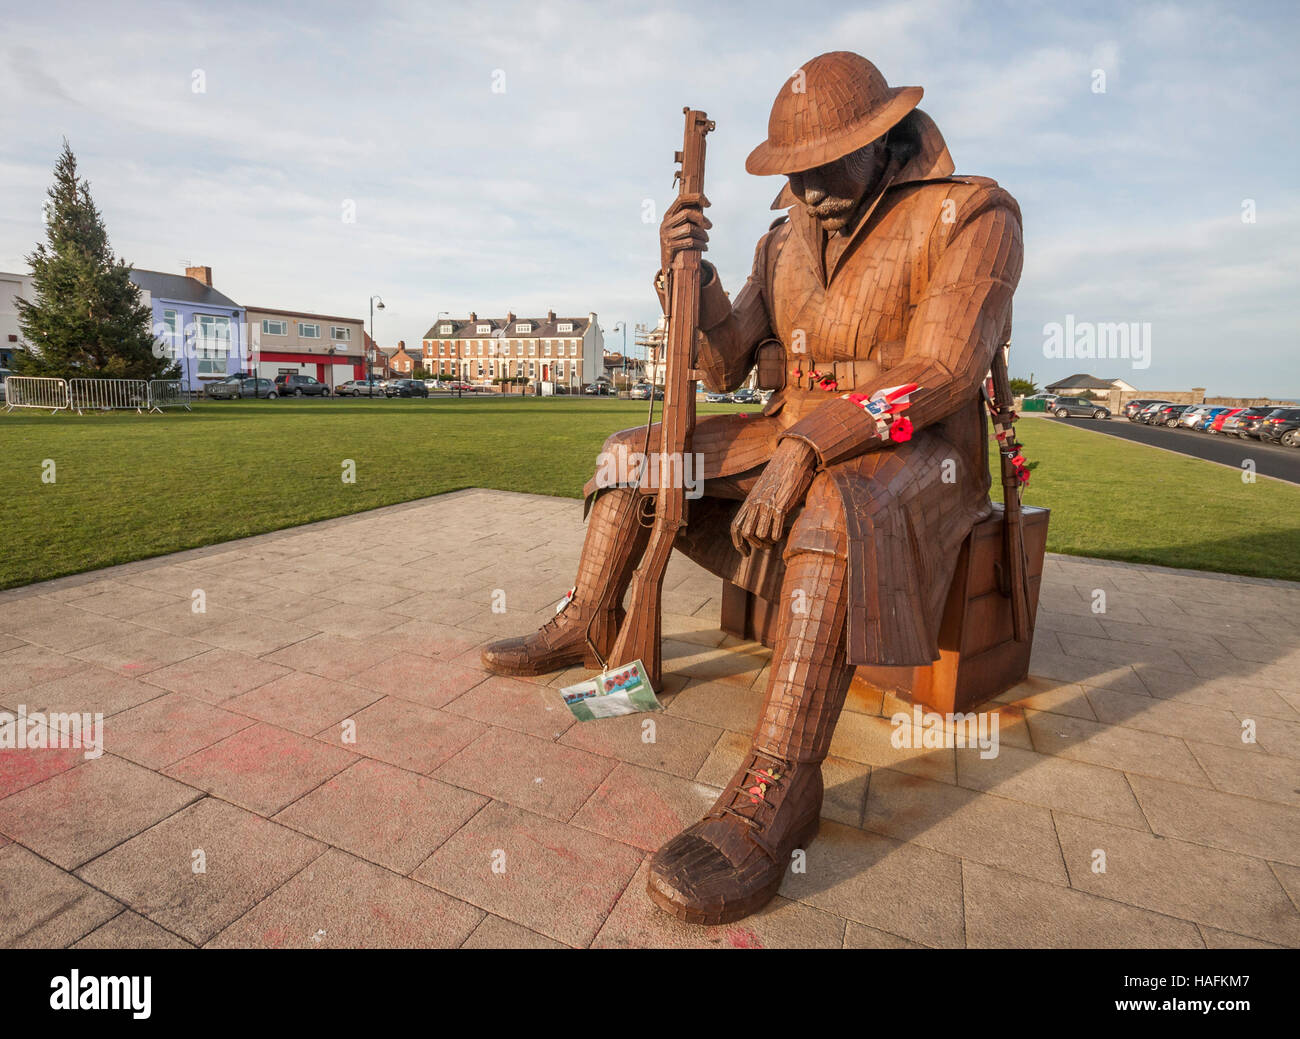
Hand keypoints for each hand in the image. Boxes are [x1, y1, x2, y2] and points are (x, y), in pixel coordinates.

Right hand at [659, 192, 711, 270]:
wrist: (668, 263)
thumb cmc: (679, 241)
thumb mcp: (680, 227)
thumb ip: (688, 217)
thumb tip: (705, 204)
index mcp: (668, 215)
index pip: (681, 199)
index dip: (696, 198)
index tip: (709, 204)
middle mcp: (665, 223)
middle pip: (687, 213)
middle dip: (702, 219)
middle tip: (710, 226)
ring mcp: (666, 235)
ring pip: (690, 228)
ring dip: (703, 234)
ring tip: (707, 239)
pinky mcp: (670, 246)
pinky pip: (690, 242)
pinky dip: (701, 244)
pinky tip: (705, 247)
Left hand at [730, 439, 815, 555]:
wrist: (793, 458)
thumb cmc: (782, 476)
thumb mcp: (765, 490)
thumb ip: (760, 504)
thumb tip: (759, 522)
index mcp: (749, 500)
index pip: (735, 527)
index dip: (738, 544)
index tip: (745, 554)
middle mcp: (755, 503)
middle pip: (747, 534)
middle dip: (756, 545)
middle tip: (766, 547)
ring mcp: (767, 505)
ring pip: (760, 534)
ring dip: (768, 542)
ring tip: (774, 541)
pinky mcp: (781, 506)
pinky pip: (775, 529)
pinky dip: (777, 537)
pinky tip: (781, 536)